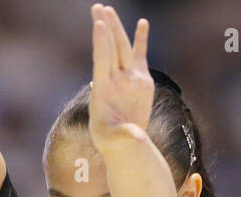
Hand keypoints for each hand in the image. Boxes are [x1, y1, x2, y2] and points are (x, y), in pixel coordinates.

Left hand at [87, 4, 152, 149]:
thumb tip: (139, 140)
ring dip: (116, 28)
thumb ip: (127, 135)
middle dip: (104, 28)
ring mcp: (127, 76)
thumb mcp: (116, 139)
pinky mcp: (140, 77)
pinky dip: (141, 39)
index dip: (101, 43)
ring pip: (122, 47)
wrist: (123, 139)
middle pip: (109, 48)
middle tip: (98, 8)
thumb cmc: (113, 139)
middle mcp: (114, 78)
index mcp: (103, 88)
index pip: (102, 61)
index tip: (99, 25)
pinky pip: (140, 54)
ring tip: (108, 9)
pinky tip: (142, 22)